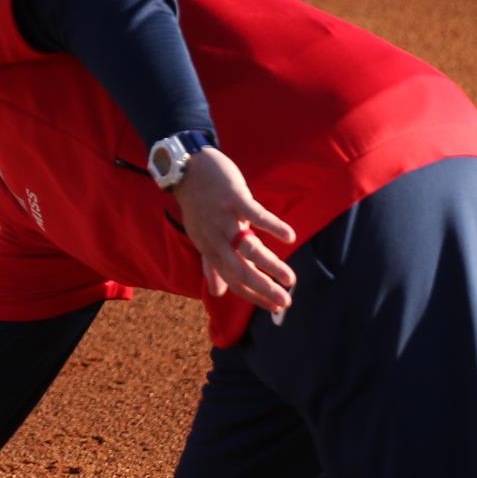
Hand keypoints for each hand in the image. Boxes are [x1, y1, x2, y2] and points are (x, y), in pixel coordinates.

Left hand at [168, 147, 296, 312]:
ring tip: (289, 278)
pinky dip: (272, 226)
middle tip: (285, 301)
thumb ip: (212, 265)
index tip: (274, 308)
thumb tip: (216, 294)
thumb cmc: (199, 205)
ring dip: (270, 265)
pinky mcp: (233, 198)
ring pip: (249, 248)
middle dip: (263, 289)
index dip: (252, 296)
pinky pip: (255, 215)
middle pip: (239, 270)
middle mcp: (215, 238)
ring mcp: (224, 218)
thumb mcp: (202, 237)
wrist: (186, 169)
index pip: (232, 280)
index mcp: (210, 249)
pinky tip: (289, 237)